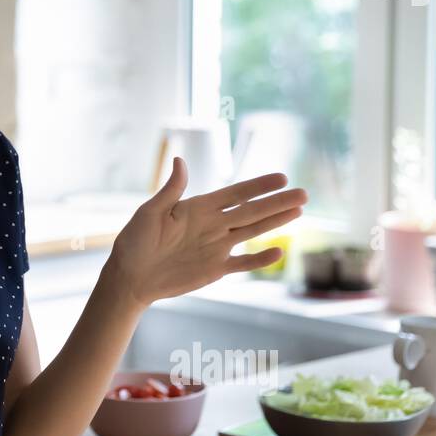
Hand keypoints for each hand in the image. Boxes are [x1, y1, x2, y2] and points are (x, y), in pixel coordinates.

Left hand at [105, 157, 306, 307]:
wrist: (130, 275)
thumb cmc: (135, 241)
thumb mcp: (150, 212)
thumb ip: (171, 190)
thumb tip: (181, 160)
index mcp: (199, 207)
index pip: (235, 193)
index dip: (258, 186)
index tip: (282, 177)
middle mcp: (213, 224)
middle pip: (251, 211)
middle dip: (277, 202)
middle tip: (304, 193)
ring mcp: (216, 246)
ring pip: (252, 231)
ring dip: (276, 222)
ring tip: (299, 211)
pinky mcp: (215, 269)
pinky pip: (242, 262)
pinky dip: (259, 259)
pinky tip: (278, 251)